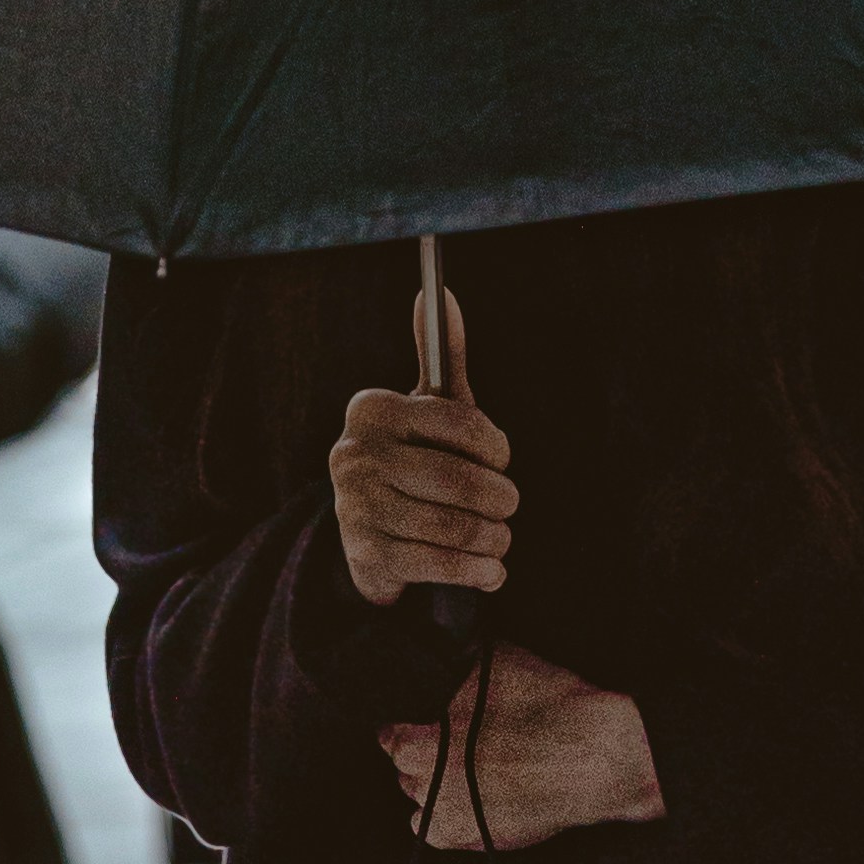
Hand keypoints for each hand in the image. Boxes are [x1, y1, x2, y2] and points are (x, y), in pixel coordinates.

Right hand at [328, 290, 516, 608]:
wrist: (370, 535)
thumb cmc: (414, 456)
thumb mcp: (428, 409)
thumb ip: (442, 353)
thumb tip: (439, 291)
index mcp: (372, 409)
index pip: (455, 420)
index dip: (494, 445)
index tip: (502, 458)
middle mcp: (353, 454)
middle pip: (456, 478)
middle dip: (498, 497)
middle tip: (510, 505)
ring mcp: (356, 506)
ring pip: (450, 524)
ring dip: (492, 538)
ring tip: (502, 539)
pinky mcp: (367, 554)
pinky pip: (437, 563)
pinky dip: (476, 571)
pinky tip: (491, 571)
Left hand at [380, 642, 665, 850]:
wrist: (594, 756)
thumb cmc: (545, 707)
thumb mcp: (497, 660)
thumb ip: (463, 660)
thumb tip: (457, 652)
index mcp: (420, 745)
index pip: (389, 738)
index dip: (401, 726)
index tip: (408, 723)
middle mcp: (428, 790)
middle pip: (406, 772)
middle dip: (421, 756)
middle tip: (445, 741)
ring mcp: (454, 821)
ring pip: (423, 804)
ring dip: (434, 787)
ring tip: (459, 771)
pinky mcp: (480, 842)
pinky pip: (442, 833)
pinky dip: (448, 817)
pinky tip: (466, 799)